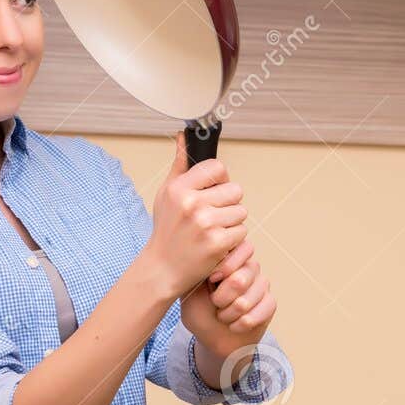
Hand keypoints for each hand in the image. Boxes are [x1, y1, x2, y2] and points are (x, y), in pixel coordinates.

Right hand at [143, 133, 247, 295]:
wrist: (162, 269)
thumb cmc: (166, 230)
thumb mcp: (166, 194)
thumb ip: (180, 165)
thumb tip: (184, 135)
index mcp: (179, 188)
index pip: (218, 168)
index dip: (220, 181)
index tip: (213, 193)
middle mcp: (191, 203)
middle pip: (235, 190)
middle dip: (228, 204)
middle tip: (212, 217)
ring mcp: (205, 223)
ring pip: (241, 212)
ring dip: (232, 223)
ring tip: (212, 232)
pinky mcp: (218, 242)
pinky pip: (242, 232)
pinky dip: (233, 240)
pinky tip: (216, 245)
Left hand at [181, 238, 277, 371]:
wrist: (213, 339)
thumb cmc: (201, 312)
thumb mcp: (192, 290)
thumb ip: (202, 271)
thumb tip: (215, 256)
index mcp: (230, 258)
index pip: (240, 249)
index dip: (224, 268)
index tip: (211, 280)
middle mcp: (249, 267)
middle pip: (239, 281)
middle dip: (221, 299)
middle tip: (215, 303)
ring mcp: (262, 284)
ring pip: (245, 302)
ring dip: (228, 315)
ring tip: (223, 315)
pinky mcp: (270, 303)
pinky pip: (258, 314)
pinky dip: (240, 324)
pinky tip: (235, 324)